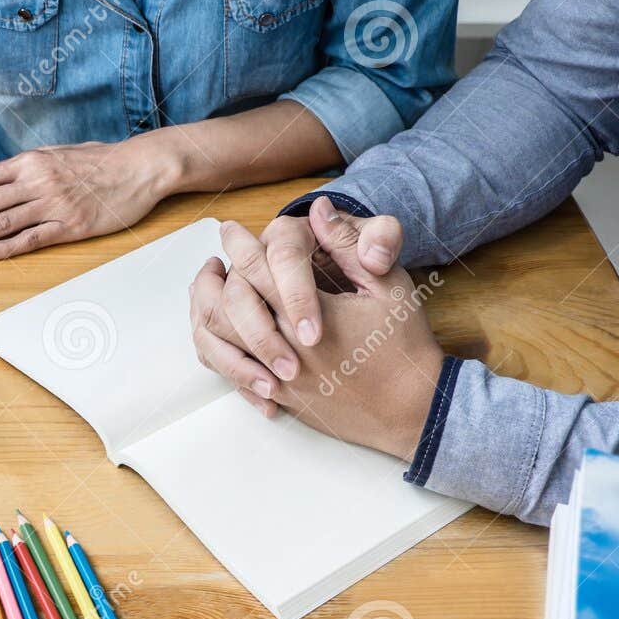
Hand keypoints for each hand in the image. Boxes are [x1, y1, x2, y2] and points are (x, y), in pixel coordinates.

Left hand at [0, 137, 175, 259]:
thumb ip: (25, 169)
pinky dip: (8, 247)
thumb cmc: (98, 161)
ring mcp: (52, 204)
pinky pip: (33, 238)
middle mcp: (36, 182)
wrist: (139, 167)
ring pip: (1, 221)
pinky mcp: (70, 225)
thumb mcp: (56, 155)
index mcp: (29, 163)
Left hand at [190, 202, 441, 459]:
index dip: (240, 246)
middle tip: (211, 261)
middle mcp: (286, 347)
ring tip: (208, 292)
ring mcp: (279, 378)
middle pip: (228, 307)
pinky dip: (219, 351)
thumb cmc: (402, 344)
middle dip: (212, 280)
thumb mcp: (388, 286)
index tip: (230, 230)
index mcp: (310, 313)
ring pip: (222, 343)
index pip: (259, 271)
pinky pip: (234, 375)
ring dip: (207, 313)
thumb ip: (349, 246)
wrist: (412, 409)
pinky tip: (220, 333)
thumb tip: (319, 209)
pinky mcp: (282, 398)